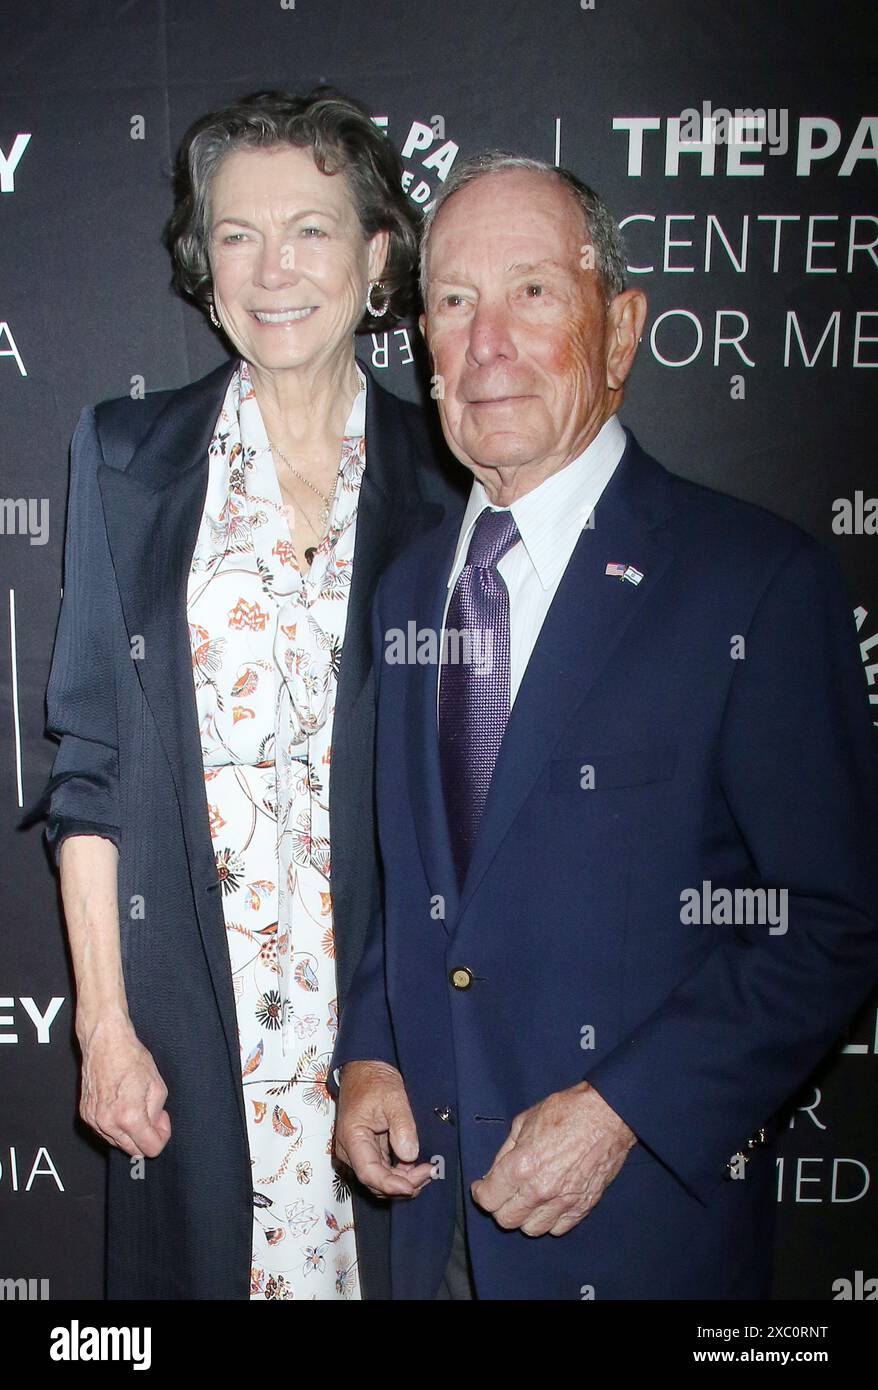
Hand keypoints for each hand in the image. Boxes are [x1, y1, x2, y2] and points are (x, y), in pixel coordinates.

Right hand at [78, 1010, 170, 1158]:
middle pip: (133, 1151)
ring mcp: (94, 1120)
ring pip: (117, 1142)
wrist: (105, 1042)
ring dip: (130, 1132)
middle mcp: (108, 1123)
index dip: (161, 1136)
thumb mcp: (157, 1086)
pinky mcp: (85, 1114)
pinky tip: (120, 1104)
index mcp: (129, 1117)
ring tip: (135, 1106)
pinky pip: (104, 1131)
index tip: (162, 1121)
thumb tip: (154, 1126)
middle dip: (146, 1136)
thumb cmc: (130, 1058)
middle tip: (152, 1114)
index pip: (150, 1149)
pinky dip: (115, 1125)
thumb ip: (157, 1114)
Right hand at [334, 1060, 434, 1198]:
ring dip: (403, 1181)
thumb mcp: (393, 1096)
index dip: (390, 1184)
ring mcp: (359, 1153)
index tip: (412, 1185)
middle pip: (375, 1181)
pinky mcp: (369, 1151)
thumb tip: (410, 1155)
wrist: (366, 1070)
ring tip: (427, 1170)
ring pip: (380, 1179)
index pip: (368, 1172)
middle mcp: (351, 1151)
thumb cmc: (375, 1081)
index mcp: (352, 1137)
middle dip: (403, 1183)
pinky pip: (383, 1170)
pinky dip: (400, 1173)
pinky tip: (418, 1167)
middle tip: (429, 1172)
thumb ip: (402, 1125)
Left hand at [471, 1081, 635, 1235]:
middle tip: (503, 1193)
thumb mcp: (523, 1122)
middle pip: (507, 1220)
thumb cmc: (566, 1111)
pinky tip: (549, 1203)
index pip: (489, 1199)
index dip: (480, 1193)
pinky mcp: (583, 1206)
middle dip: (499, 1207)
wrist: (607, 1115)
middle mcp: (540, 1190)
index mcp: (521, 1166)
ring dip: (525, 1216)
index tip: (481, 1187)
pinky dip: (550, 1220)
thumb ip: (505, 1152)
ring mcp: (563, 1201)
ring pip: (532, 1229)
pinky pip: (559, 1228)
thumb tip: (494, 1173)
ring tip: (527, 1199)